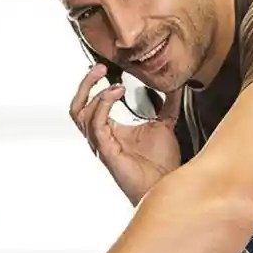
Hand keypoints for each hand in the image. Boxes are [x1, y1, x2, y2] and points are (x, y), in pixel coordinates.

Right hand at [71, 64, 183, 204]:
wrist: (166, 184)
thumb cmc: (161, 164)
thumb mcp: (164, 124)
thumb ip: (166, 105)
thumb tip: (174, 86)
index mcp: (109, 130)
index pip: (88, 104)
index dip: (91, 85)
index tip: (104, 68)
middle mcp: (101, 138)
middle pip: (77, 108)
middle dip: (85, 85)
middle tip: (99, 68)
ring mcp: (101, 145)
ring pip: (81, 114)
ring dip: (96, 93)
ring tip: (115, 84)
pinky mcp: (107, 152)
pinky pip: (96, 125)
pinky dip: (103, 105)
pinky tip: (116, 93)